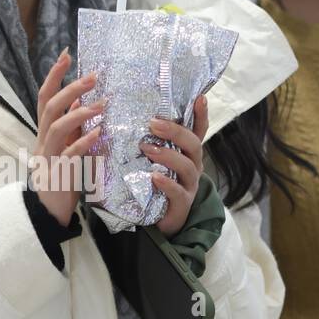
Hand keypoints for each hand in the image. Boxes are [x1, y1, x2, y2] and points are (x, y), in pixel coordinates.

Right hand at [32, 49, 106, 225]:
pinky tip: (99, 134)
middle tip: (93, 76)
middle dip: (70, 88)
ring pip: (56, 127)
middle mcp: (43, 141)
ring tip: (102, 104)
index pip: (45, 97)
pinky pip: (69, 154)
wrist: (49, 212)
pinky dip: (83, 142)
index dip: (54, 75)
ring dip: (79, 112)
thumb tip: (85, 102)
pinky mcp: (58, 173)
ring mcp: (48, 156)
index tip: (66, 54)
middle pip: (49, 107)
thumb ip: (74, 127)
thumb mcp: (68, 147)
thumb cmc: (62, 178)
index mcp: (45, 132)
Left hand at [142, 95, 208, 236]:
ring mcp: (189, 185)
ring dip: (168, 155)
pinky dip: (167, 184)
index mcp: (186, 152)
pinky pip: (178, 192)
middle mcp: (192, 166)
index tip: (199, 97)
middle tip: (153, 123)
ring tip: (147, 148)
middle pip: (194, 144)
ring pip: (187, 166)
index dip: (201, 114)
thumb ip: (144, 141)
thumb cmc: (152, 184)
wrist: (156, 221)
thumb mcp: (149, 160)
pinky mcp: (182, 204)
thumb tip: (118, 117)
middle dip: (175, 131)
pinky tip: (154, 177)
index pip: (198, 130)